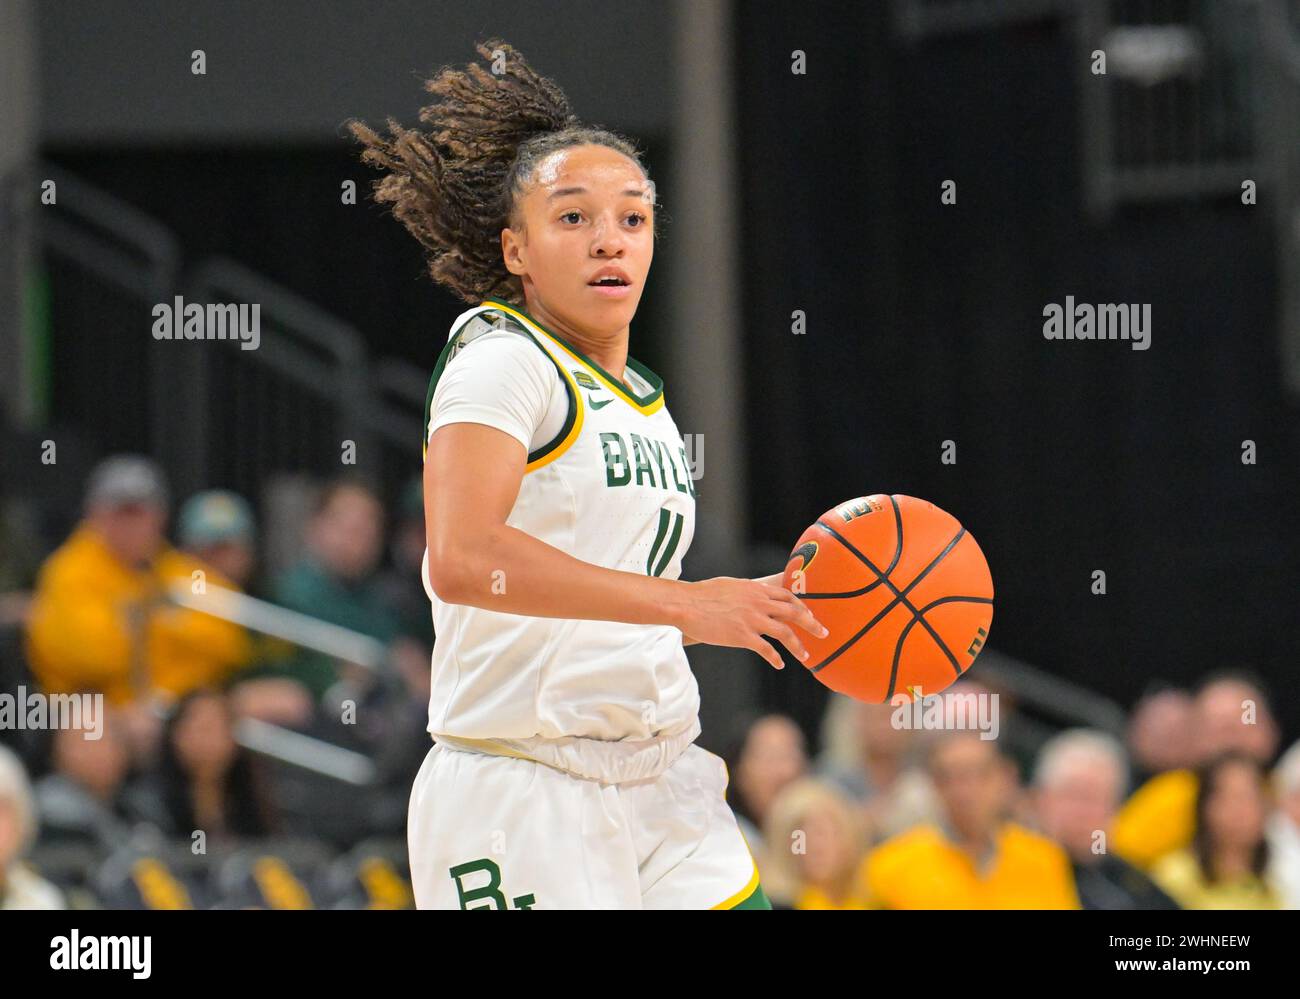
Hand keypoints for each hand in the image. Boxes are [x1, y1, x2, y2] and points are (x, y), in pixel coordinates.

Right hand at [675, 576, 826, 668]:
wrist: (687, 604)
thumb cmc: (703, 594)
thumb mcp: (731, 586)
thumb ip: (747, 592)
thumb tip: (752, 595)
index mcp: (756, 590)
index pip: (787, 597)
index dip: (802, 606)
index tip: (809, 615)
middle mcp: (759, 603)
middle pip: (794, 613)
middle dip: (812, 624)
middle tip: (823, 633)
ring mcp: (752, 620)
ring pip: (785, 633)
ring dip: (798, 646)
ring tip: (806, 656)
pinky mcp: (743, 636)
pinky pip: (766, 649)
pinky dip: (775, 657)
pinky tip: (779, 664)